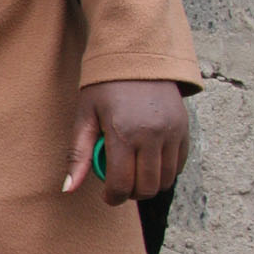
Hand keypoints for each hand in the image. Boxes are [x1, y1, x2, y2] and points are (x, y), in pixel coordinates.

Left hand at [63, 80, 189, 206]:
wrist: (137, 56)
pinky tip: (150, 161)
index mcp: (123, 133)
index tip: (107, 196)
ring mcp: (172, 132)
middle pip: (146, 187)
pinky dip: (166, 171)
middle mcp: (152, 134)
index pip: (121, 184)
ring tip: (135, 173)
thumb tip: (69, 188)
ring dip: (149, 184)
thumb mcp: (85, 116)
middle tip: (121, 185)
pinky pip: (179, 164)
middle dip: (131, 194)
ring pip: (165, 179)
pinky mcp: (185, 128)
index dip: (112, 197)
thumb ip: (78, 155)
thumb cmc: (104, 87)